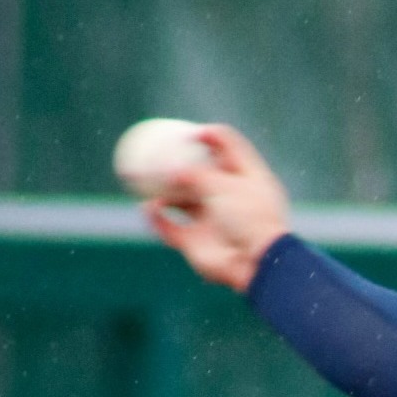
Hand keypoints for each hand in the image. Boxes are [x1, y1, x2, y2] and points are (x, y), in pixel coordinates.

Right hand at [142, 124, 290, 292]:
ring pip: (181, 200)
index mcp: (248, 179)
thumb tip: (169, 170)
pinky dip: (156, 217)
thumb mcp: (224, 185)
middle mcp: (230, 199)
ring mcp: (212, 222)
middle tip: (154, 148)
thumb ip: (196, 173)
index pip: (230, 148)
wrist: (255, 264)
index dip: (211, 136)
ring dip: (161, 189)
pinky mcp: (195, 244)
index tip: (188, 133)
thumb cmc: (250, 218)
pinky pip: (168, 227)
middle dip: (177, 160)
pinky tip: (148, 207)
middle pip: (201, 172)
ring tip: (141, 177)